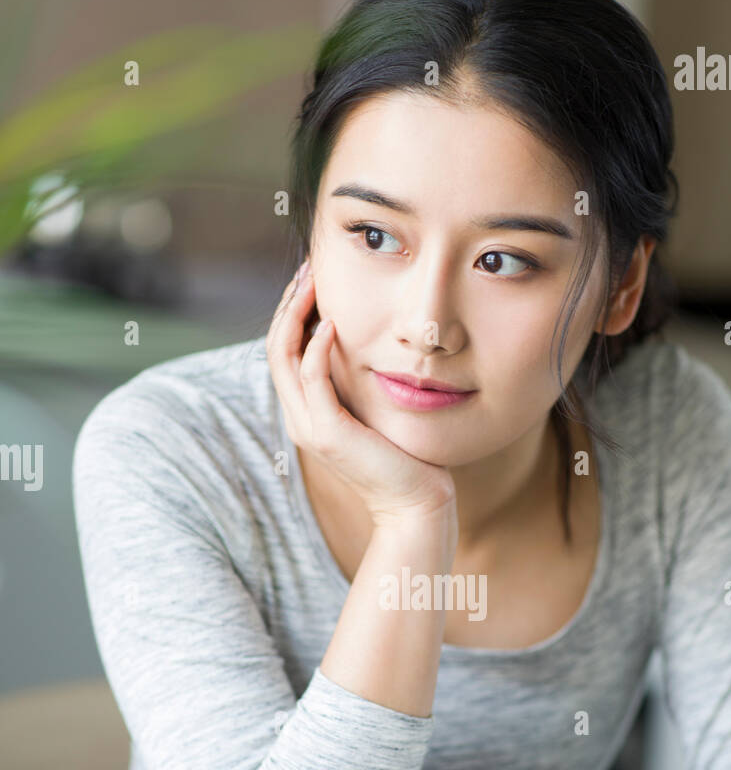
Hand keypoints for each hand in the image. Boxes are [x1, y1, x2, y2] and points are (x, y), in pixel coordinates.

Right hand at [266, 260, 457, 527]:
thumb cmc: (404, 456)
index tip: (313, 278)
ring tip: (315, 281)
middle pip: (276, 347)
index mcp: (307, 411)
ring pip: (284, 357)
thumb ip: (359, 382)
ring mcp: (310, 427)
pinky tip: (333, 322)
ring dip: (297, 314)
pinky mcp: (329, 434)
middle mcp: (299, 417)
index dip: (293, 311)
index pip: (284, 350)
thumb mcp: (374, 409)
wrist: (415, 502)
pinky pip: (311, 380)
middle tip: (310, 267)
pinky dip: (317, 347)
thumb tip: (363, 341)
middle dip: (290, 302)